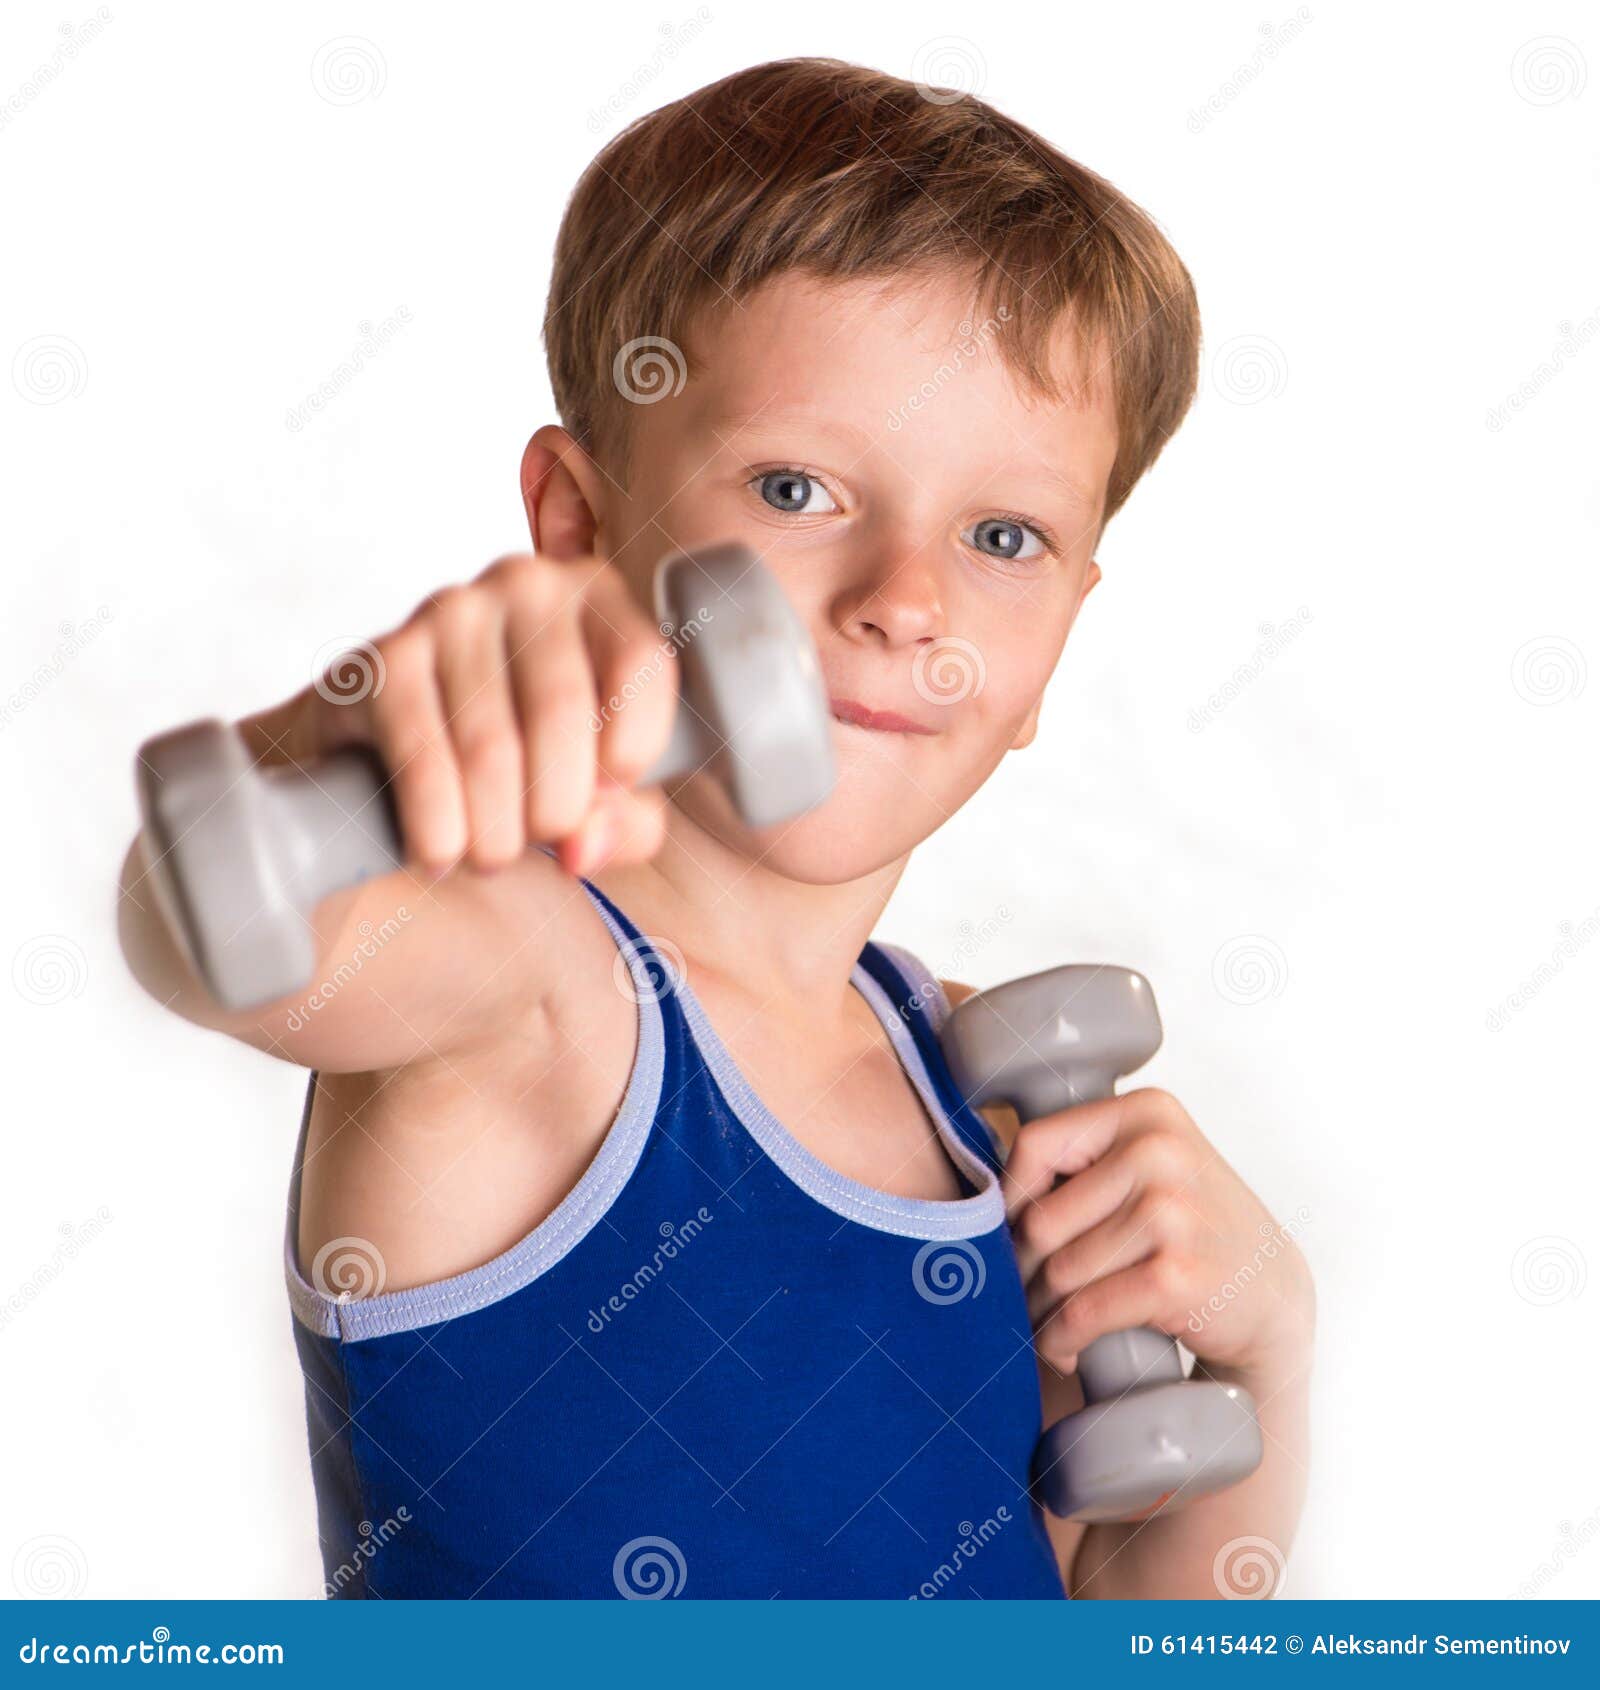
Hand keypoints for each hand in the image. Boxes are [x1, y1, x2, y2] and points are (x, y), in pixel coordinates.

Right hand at [237, 552, 677, 878]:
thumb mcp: (599, 787)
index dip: (630, 753)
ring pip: (490, 748)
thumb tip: (584, 847)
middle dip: (556, 807)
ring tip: (490, 854)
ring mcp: (447, 612)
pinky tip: (439, 853)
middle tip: (539, 842)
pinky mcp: (381, 658)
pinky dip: (437, 827)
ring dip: (495, 830)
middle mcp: (524, 586)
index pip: (640, 664)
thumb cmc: (525, 758)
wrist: (400, 752)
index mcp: (597, 597)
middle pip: (561, 710)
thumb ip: (622, 821)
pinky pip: (421, 759)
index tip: (606, 799)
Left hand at [1004, 1087, 1314, 1382]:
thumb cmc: (1193, 1231)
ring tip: (1042, 1328)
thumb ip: (1087, 1162)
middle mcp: (1159, 1151)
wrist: (1272, 1295)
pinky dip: (1061, 1340)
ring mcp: (1171, 1213)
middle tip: (1021, 1300)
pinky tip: (1064, 1352)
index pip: (1036, 1145)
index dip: (1008, 1199)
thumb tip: (982, 1199)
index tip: (1006, 1237)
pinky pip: (1084, 1311)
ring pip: (1058, 1270)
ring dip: (1038, 1313)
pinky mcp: (1177, 1276)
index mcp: (1146, 1112)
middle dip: (1021, 1270)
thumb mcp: (1151, 1168)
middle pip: (1041, 1217)